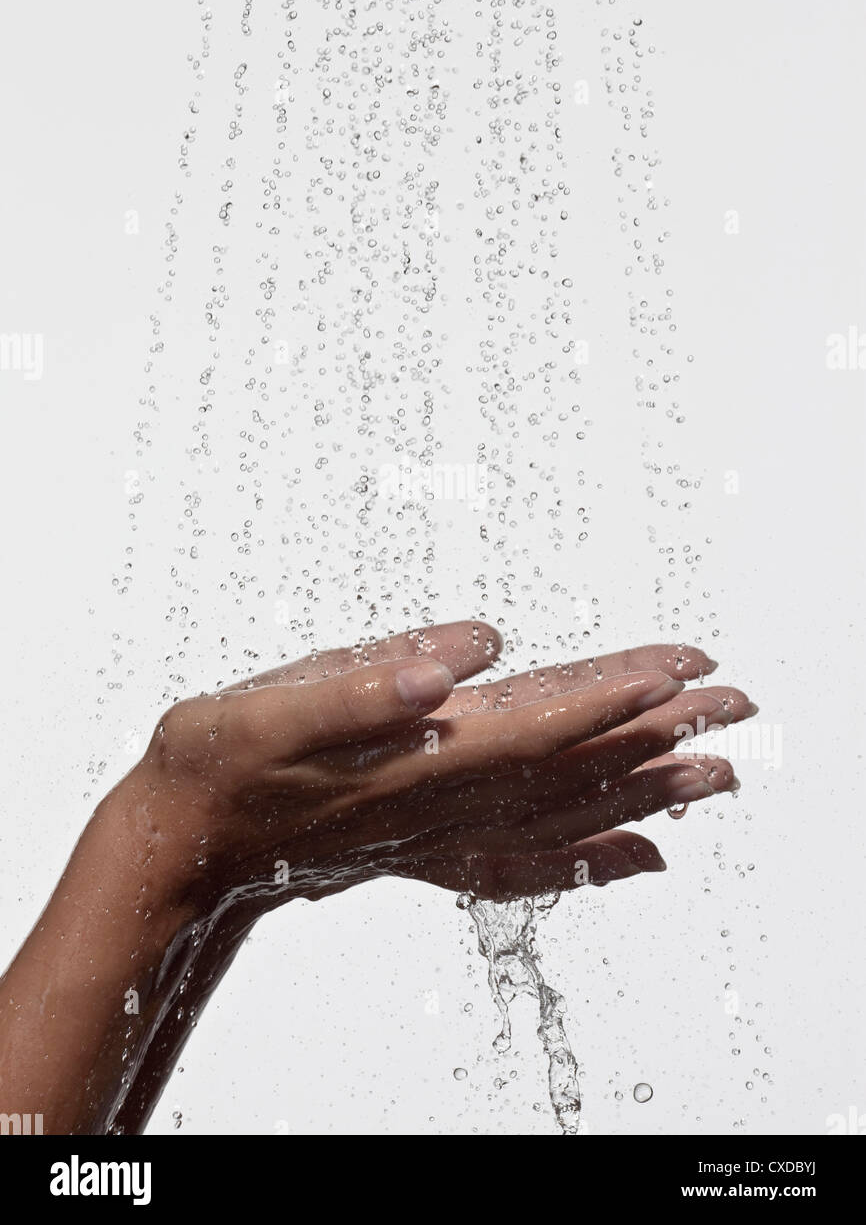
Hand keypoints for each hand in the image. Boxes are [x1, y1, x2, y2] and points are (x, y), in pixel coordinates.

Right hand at [125, 619, 754, 915]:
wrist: (186, 844)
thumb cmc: (220, 763)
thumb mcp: (273, 704)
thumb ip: (369, 678)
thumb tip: (469, 648)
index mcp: (419, 757)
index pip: (543, 723)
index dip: (617, 695)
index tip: (685, 668)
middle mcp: (448, 802)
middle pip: (578, 767)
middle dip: (660, 733)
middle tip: (738, 705)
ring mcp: (445, 833)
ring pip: (570, 812)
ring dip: (649, 787)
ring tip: (718, 771)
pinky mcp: (433, 848)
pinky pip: (536, 861)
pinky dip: (597, 857)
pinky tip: (640, 856)